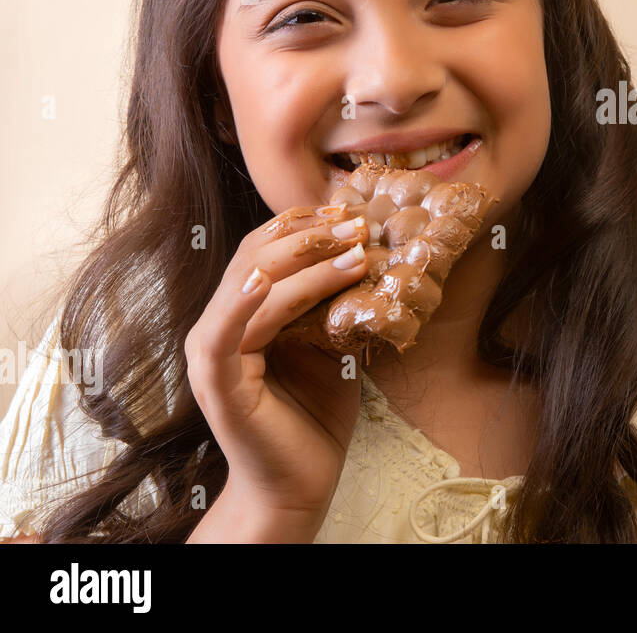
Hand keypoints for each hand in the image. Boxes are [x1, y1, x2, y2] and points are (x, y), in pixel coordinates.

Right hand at [185, 204, 379, 519]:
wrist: (298, 483)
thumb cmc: (314, 414)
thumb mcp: (331, 344)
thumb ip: (334, 303)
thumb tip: (368, 252)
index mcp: (241, 313)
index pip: (263, 251)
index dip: (302, 225)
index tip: (348, 209)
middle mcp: (218, 326)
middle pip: (256, 258)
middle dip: (311, 236)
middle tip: (358, 223)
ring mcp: (212, 354)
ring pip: (253, 288)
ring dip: (305, 263)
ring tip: (352, 247)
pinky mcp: (217, 383)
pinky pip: (225, 333)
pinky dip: (242, 303)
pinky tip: (264, 280)